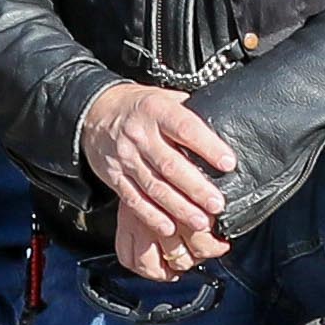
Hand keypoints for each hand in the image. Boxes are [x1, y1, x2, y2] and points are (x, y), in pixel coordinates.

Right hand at [75, 80, 238, 278]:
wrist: (96, 112)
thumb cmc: (140, 106)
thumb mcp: (164, 97)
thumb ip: (190, 111)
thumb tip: (227, 122)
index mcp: (157, 110)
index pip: (185, 128)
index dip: (207, 147)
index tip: (228, 163)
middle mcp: (140, 135)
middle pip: (170, 165)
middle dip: (196, 188)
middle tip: (217, 204)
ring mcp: (126, 158)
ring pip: (154, 187)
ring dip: (179, 207)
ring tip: (201, 222)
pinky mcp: (115, 177)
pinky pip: (134, 200)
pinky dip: (152, 216)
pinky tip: (169, 227)